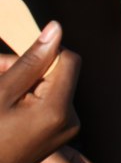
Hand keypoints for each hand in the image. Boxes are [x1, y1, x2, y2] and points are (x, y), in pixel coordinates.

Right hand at [0, 22, 80, 162]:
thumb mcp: (3, 92)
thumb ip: (32, 60)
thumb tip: (57, 27)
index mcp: (60, 110)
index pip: (69, 60)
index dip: (45, 53)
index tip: (15, 62)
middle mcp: (71, 121)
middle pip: (58, 75)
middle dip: (28, 70)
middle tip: (0, 71)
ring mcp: (66, 130)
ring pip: (51, 88)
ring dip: (25, 83)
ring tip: (2, 89)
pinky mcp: (59, 135)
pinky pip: (49, 105)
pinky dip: (28, 99)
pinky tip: (8, 104)